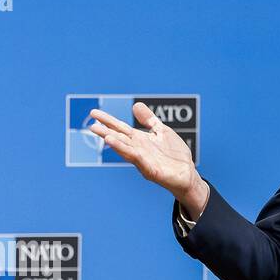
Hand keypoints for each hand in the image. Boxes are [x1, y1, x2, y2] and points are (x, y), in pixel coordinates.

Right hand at [87, 103, 208, 217]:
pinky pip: (143, 162)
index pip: (120, 128)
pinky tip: (131, 151)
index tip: (93, 113)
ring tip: (106, 137)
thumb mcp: (161, 131)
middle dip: (106, 133)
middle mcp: (138, 150)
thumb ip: (149, 120)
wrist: (187, 174)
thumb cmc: (174, 155)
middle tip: (92, 126)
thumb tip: (135, 105)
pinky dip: (135, 156)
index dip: (107, 120)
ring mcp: (144, 161)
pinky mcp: (153, 171)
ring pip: (128, 151)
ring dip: (117, 145)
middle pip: (120, 139)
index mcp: (139, 140)